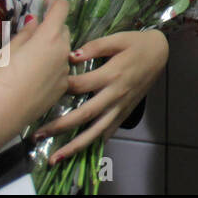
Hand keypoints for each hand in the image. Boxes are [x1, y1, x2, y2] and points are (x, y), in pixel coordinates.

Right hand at [0, 0, 71, 174]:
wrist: (1, 113)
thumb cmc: (0, 77)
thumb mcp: (8, 49)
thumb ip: (26, 33)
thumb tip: (36, 21)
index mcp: (49, 37)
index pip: (62, 8)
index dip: (54, 2)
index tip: (45, 4)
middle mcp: (64, 50)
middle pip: (63, 30)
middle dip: (51, 28)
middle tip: (32, 36)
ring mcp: (66, 70)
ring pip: (63, 50)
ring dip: (53, 49)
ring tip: (31, 60)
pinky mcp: (64, 87)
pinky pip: (62, 69)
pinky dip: (53, 67)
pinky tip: (35, 78)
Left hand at [36, 29, 168, 165]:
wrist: (160, 54)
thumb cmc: (136, 44)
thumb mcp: (118, 39)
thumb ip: (95, 46)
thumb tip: (71, 56)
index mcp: (112, 74)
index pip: (80, 85)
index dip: (60, 87)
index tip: (42, 90)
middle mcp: (115, 94)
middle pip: (85, 114)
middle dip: (60, 127)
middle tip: (37, 135)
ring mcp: (120, 106)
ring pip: (96, 130)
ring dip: (75, 146)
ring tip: (55, 158)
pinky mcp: (125, 112)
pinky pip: (108, 131)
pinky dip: (93, 144)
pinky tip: (78, 154)